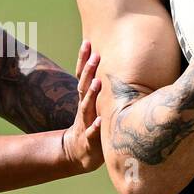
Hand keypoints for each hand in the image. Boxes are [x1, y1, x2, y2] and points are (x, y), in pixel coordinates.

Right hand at [60, 40, 103, 171]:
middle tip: (95, 55)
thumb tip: (115, 63)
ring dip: (92, 94)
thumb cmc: (92, 124)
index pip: (83, 75)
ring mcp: (86, 123)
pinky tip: (102, 121)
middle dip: (89, 71)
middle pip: (84, 86)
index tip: (86, 42)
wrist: (78, 152)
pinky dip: (96, 126)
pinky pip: (93, 133)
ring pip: (87, 106)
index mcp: (86, 98)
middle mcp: (85, 108)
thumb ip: (101, 87)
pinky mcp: (89, 140)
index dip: (83, 59)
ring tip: (98, 82)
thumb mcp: (95, 105)